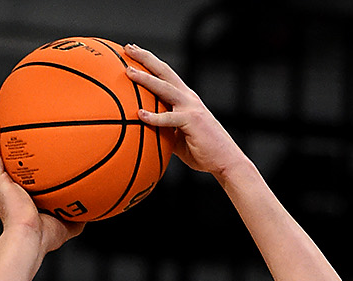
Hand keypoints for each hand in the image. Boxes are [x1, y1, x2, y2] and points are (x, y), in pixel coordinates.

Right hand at [0, 119, 84, 252]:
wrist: (31, 238)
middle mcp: (8, 190)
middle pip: (2, 164)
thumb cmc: (45, 237)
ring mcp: (0, 185)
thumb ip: (78, 215)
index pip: (19, 178)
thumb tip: (93, 207)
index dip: (20, 166)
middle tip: (3, 131)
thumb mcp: (68, 224)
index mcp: (20, 199)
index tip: (25, 152)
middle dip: (1, 148)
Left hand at [125, 45, 245, 177]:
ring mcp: (191, 107)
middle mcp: (188, 97)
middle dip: (145, 57)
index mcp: (186, 98)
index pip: (165, 74)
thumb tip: (145, 133)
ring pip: (165, 87)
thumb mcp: (179, 138)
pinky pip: (169, 118)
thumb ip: (164, 130)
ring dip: (145, 78)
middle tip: (127, 47)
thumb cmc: (203, 153)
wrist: (225, 161)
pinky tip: (139, 114)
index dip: (149, 61)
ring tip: (128, 71)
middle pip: (164, 71)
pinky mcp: (192, 121)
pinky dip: (154, 117)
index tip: (133, 52)